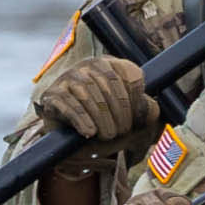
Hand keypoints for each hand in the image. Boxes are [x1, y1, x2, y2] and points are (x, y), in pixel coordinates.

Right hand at [32, 42, 154, 143]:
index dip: (136, 98)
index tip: (137, 119)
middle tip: (122, 132)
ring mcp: (69, 78)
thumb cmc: (105, 123)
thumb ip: (145, 111)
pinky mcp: (52, 94)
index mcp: (112, 65)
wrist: (72, 138)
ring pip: (88, 94)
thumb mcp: (130, 117)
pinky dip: (81, 120)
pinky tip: (89, 133)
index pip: (129, 74)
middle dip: (119, 111)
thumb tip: (152, 111)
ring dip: (101, 118)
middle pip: (108, 84)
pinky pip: (68, 104)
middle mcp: (89, 65)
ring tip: (108, 135)